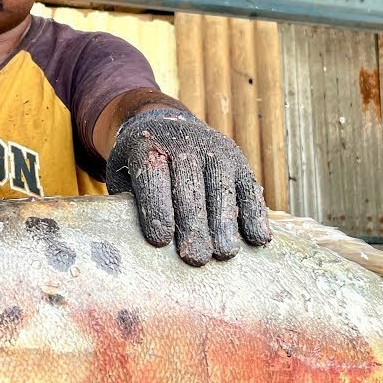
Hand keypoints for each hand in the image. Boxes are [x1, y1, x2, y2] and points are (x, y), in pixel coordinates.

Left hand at [106, 108, 271, 265]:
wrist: (166, 125)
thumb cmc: (141, 165)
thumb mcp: (123, 173)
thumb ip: (127, 200)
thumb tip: (133, 239)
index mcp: (147, 146)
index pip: (153, 175)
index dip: (157, 208)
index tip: (160, 240)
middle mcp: (183, 143)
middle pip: (190, 185)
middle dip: (193, 224)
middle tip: (195, 258)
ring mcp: (215, 150)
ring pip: (221, 186)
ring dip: (225, 222)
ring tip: (225, 253)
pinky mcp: (239, 160)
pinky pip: (249, 187)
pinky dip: (256, 213)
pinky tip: (258, 239)